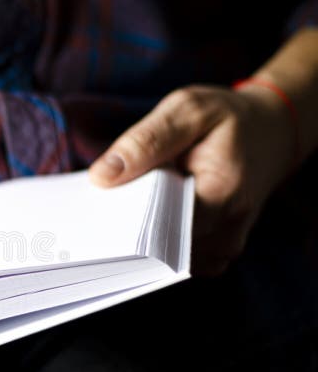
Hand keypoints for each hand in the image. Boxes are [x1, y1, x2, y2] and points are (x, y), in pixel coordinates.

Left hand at [88, 84, 295, 275]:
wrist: (271, 131)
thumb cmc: (226, 118)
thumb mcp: (187, 110)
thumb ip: (145, 141)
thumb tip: (101, 176)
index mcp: (222, 192)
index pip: (162, 228)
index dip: (126, 221)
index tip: (100, 212)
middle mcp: (228, 228)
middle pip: (162, 250)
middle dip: (130, 234)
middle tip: (104, 212)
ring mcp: (225, 244)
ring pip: (168, 262)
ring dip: (143, 241)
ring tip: (127, 210)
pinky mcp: (217, 249)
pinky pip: (179, 262)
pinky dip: (159, 246)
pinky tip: (144, 221)